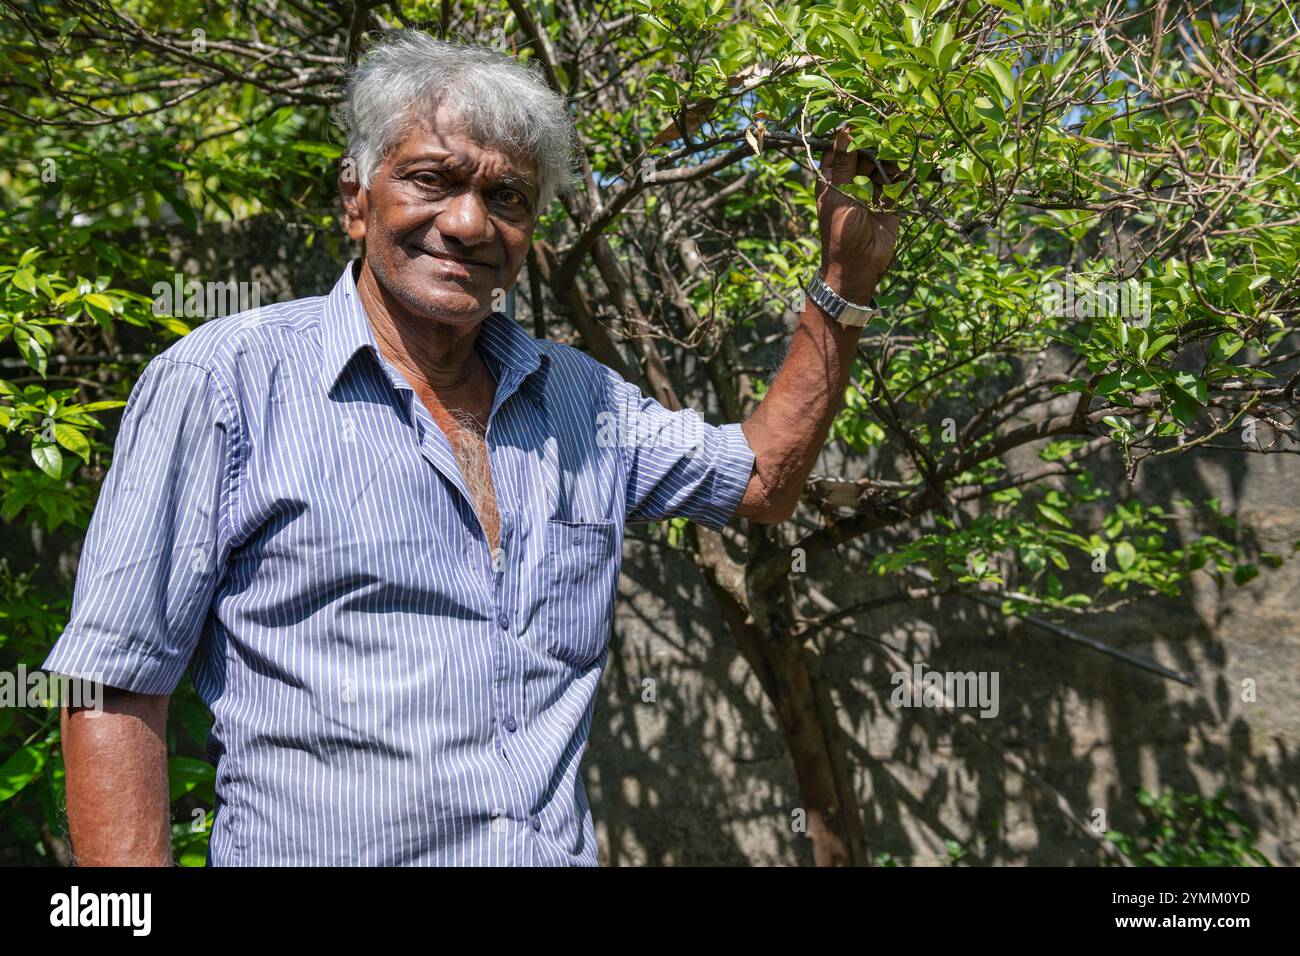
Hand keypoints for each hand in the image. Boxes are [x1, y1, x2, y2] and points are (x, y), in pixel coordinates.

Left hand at [816, 128, 900, 304]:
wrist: (858, 266)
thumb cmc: (840, 230)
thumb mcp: (839, 194)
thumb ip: (845, 163)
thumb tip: (846, 130)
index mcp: (832, 179)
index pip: (839, 149)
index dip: (849, 134)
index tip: (862, 117)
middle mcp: (851, 182)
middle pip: (864, 153)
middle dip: (874, 142)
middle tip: (887, 128)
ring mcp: (871, 190)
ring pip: (882, 165)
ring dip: (890, 156)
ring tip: (898, 146)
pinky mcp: (890, 201)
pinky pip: (898, 181)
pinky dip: (903, 173)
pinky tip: (906, 166)